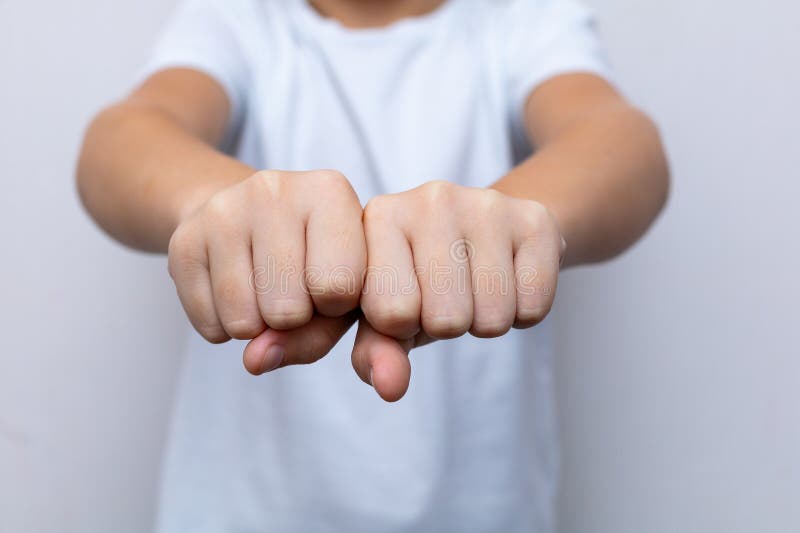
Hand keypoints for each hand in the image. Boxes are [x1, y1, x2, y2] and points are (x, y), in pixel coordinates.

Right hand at [168, 170, 365, 372]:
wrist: (249, 217)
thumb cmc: (314, 261)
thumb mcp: (342, 295)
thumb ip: (316, 337)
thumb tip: (254, 359)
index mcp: (329, 190)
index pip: (338, 286)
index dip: (335, 306)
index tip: (332, 285)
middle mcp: (274, 189)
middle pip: (288, 308)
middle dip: (294, 320)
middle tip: (294, 290)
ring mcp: (222, 210)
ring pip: (244, 321)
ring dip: (258, 329)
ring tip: (265, 293)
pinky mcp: (184, 240)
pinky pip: (209, 324)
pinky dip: (225, 328)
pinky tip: (236, 293)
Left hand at [352, 181, 565, 400]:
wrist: (488, 233)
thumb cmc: (423, 278)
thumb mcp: (387, 315)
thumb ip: (376, 352)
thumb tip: (389, 388)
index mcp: (380, 216)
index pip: (391, 313)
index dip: (404, 326)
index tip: (409, 299)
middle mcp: (430, 198)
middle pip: (446, 319)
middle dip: (449, 326)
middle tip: (449, 296)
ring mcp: (486, 203)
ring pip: (493, 316)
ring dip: (487, 321)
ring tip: (477, 288)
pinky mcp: (535, 218)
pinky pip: (534, 306)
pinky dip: (524, 311)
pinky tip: (510, 279)